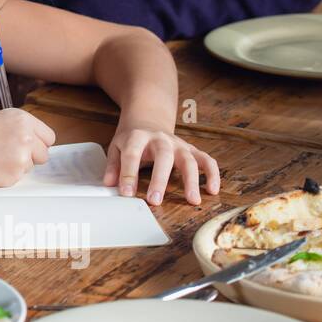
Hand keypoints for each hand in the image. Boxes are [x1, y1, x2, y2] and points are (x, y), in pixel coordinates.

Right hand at [0, 108, 56, 189]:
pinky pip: (18, 178)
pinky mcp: (13, 176)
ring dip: (17, 166)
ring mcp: (21, 157)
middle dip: (31, 157)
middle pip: (44, 154)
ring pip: (31, 167)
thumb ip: (17, 129)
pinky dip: (6, 176)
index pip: (49, 136)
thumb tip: (34, 141)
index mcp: (21, 118)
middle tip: (7, 155)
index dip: (37, 142)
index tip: (26, 145)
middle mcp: (26, 136)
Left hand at [104, 126, 220, 205]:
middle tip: (155, 201)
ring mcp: (178, 144)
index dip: (128, 175)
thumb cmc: (131, 139)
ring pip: (188, 159)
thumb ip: (113, 166)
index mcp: (137, 137)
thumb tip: (109, 185)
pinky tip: (212, 190)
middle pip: (163, 156)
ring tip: (193, 200)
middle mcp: (160, 139)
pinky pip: (206, 160)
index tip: (126, 194)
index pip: (132, 155)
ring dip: (192, 180)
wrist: (148, 120)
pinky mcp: (191, 150)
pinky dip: (212, 174)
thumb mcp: (116, 147)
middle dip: (160, 179)